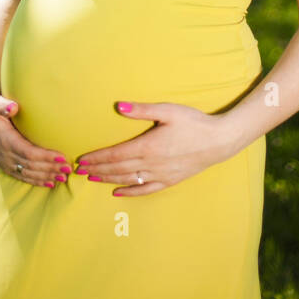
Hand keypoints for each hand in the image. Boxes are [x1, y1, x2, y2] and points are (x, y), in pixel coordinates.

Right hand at [0, 94, 69, 187]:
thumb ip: (3, 105)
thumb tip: (13, 107)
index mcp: (6, 140)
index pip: (29, 153)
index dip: (46, 157)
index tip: (63, 157)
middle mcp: (6, 154)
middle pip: (32, 166)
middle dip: (51, 168)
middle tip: (69, 169)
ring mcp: (5, 161)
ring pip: (28, 173)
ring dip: (46, 176)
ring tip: (64, 177)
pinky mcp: (6, 165)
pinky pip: (23, 176)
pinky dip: (37, 181)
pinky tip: (50, 183)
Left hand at [74, 101, 234, 195]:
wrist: (219, 141)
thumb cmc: (193, 122)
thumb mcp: (168, 111)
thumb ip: (142, 110)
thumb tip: (120, 106)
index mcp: (148, 146)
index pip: (115, 155)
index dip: (97, 158)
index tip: (82, 160)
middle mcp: (151, 164)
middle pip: (118, 169)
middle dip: (97, 170)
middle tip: (79, 171)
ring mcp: (160, 175)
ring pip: (128, 180)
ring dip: (108, 180)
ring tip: (92, 179)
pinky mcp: (169, 181)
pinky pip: (145, 190)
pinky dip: (129, 192)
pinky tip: (117, 192)